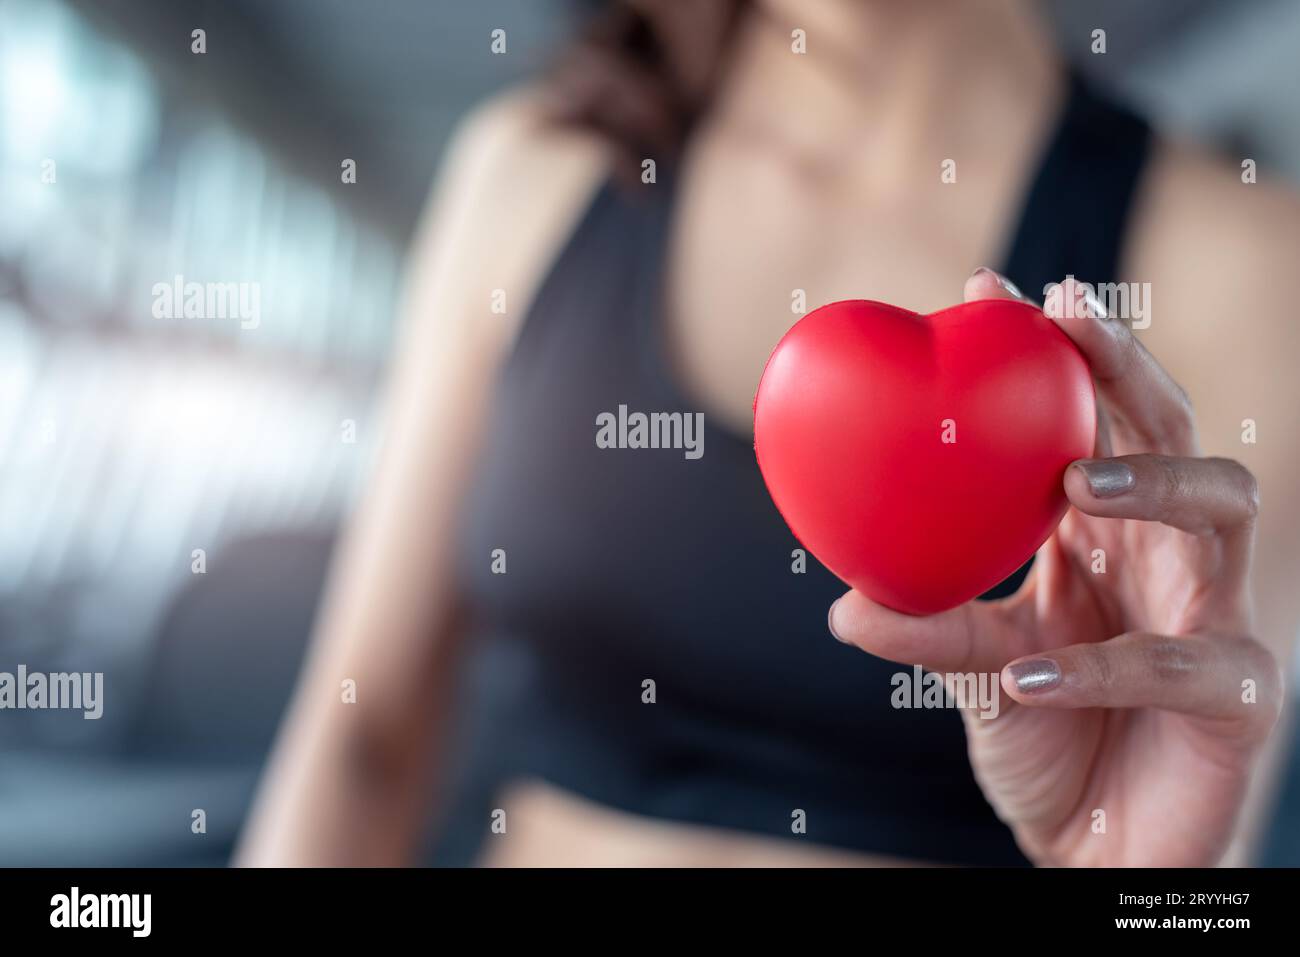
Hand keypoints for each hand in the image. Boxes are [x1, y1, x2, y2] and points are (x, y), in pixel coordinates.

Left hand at [828, 269, 1282, 865]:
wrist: (1098, 848)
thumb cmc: (1049, 740)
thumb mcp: (976, 673)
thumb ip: (930, 628)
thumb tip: (843, 603)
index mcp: (1108, 534)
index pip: (1097, 417)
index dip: (1061, 348)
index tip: (994, 287)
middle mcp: (1170, 555)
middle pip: (1177, 427)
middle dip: (1127, 364)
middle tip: (1067, 316)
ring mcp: (1217, 615)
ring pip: (1228, 508)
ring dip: (1156, 479)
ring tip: (1079, 481)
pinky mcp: (1238, 695)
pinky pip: (1181, 663)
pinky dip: (1099, 664)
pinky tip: (1024, 673)